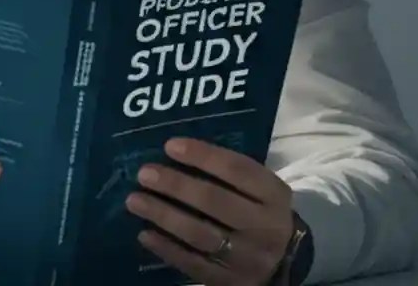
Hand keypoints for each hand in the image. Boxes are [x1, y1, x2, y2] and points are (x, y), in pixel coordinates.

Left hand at [126, 137, 294, 285]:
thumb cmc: (259, 210)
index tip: (169, 146)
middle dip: (176, 186)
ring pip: (201, 235)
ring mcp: (247, 258)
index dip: (203, 156)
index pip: (237, 170)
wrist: (283, 260)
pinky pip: (194, 264)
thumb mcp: (259, 188)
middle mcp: (265, 227)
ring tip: (135, 201)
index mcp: (274, 195)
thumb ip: (229, 173)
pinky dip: (167, 249)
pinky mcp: (231, 281)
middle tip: (144, 173)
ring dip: (164, 216)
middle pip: (215, 202)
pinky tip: (145, 234)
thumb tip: (175, 152)